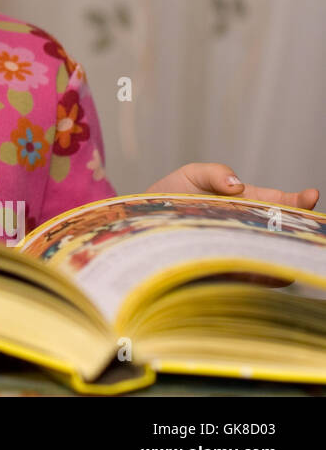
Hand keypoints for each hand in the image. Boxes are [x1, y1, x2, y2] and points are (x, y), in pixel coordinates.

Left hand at [145, 163, 317, 289]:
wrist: (141, 221)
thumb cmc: (169, 196)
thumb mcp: (191, 175)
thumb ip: (214, 173)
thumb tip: (237, 184)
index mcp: (244, 202)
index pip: (277, 202)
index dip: (297, 200)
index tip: (311, 195)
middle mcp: (244, 227)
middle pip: (279, 230)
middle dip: (296, 229)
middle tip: (306, 227)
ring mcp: (235, 249)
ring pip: (267, 255)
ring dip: (281, 254)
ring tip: (293, 251)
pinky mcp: (220, 270)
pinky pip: (246, 276)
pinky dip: (261, 276)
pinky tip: (274, 274)